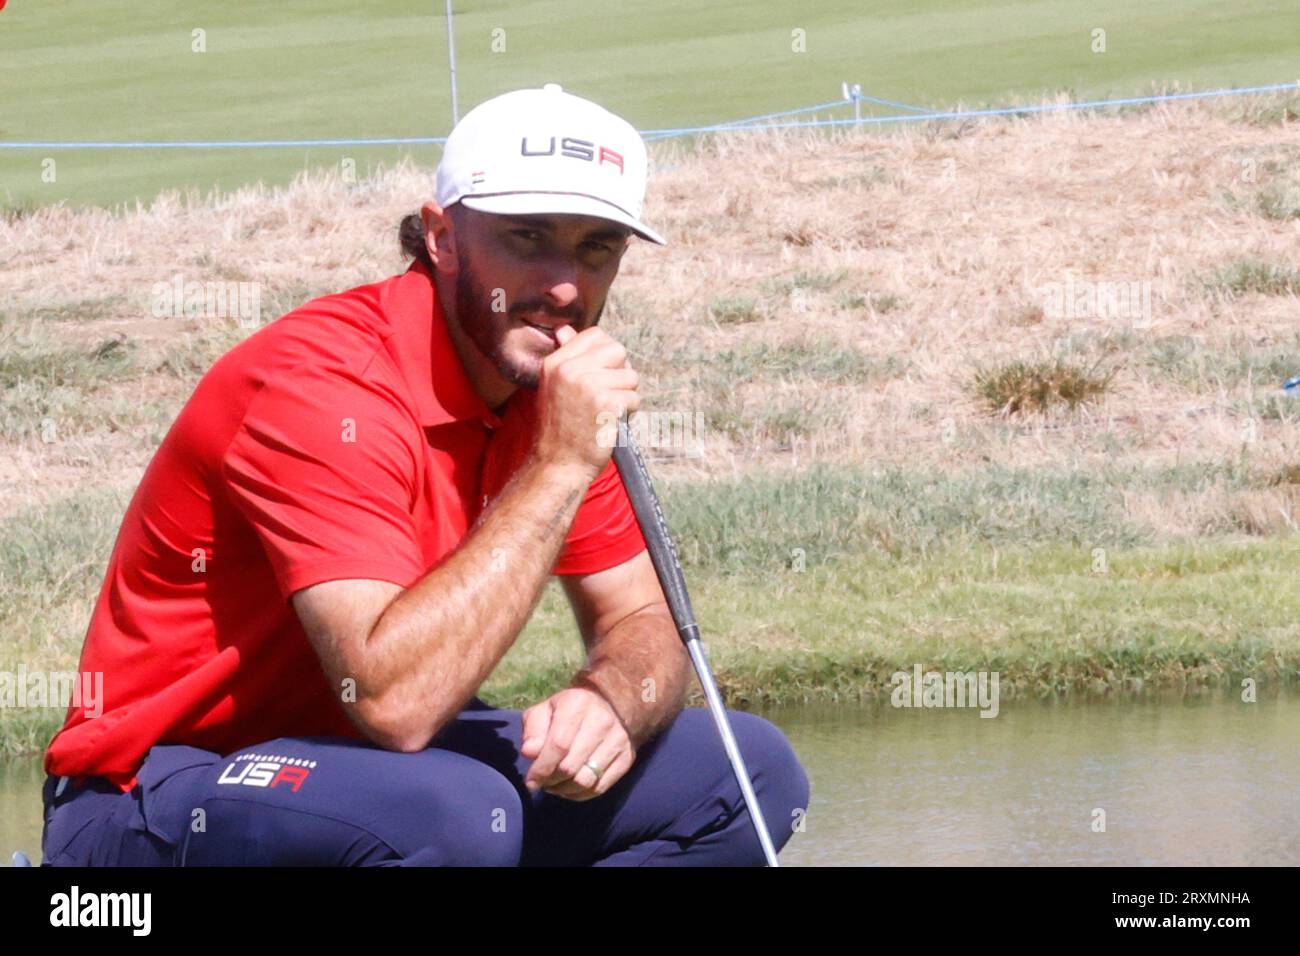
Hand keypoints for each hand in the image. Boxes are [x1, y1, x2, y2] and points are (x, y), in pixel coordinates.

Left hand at [520, 686, 636, 800]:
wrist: (608, 703)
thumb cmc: (569, 709)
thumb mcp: (545, 710)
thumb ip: (533, 730)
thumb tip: (530, 753)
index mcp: (578, 704)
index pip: (558, 745)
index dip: (541, 768)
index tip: (531, 780)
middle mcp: (602, 721)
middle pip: (571, 766)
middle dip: (551, 780)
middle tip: (542, 782)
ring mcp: (618, 741)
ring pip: (585, 781)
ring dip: (564, 790)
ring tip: (554, 785)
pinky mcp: (627, 758)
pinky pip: (599, 788)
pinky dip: (580, 794)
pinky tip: (570, 788)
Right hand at [532, 325, 639, 481]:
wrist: (557, 464)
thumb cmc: (558, 429)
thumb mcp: (552, 387)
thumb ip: (564, 358)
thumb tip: (566, 330)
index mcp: (556, 363)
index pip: (595, 334)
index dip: (607, 352)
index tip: (603, 373)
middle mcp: (570, 370)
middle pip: (617, 350)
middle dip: (621, 371)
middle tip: (610, 393)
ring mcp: (589, 386)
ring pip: (630, 376)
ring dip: (626, 395)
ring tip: (608, 411)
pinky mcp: (607, 404)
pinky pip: (634, 398)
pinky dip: (629, 413)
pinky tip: (612, 423)